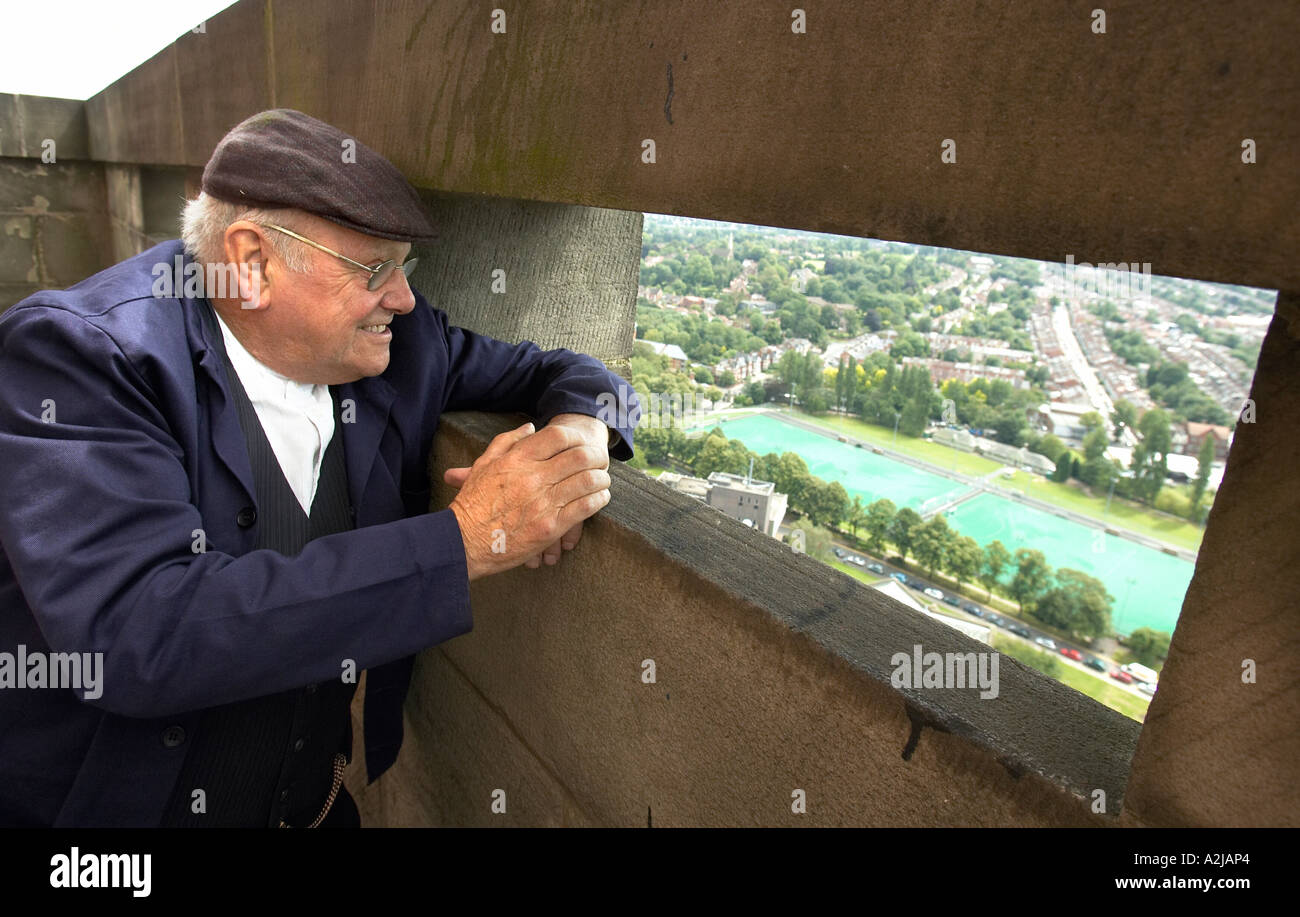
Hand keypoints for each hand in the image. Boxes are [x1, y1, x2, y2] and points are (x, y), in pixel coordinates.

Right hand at [446, 418, 611, 579]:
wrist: (463, 542)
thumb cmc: (472, 504)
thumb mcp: (484, 465)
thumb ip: (507, 442)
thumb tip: (531, 426)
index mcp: (518, 460)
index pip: (559, 436)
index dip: (577, 436)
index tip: (584, 442)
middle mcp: (533, 478)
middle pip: (580, 456)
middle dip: (596, 456)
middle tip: (602, 460)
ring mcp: (544, 503)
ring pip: (588, 481)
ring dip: (601, 478)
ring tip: (603, 480)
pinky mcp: (551, 527)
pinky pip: (586, 507)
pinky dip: (599, 500)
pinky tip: (599, 498)